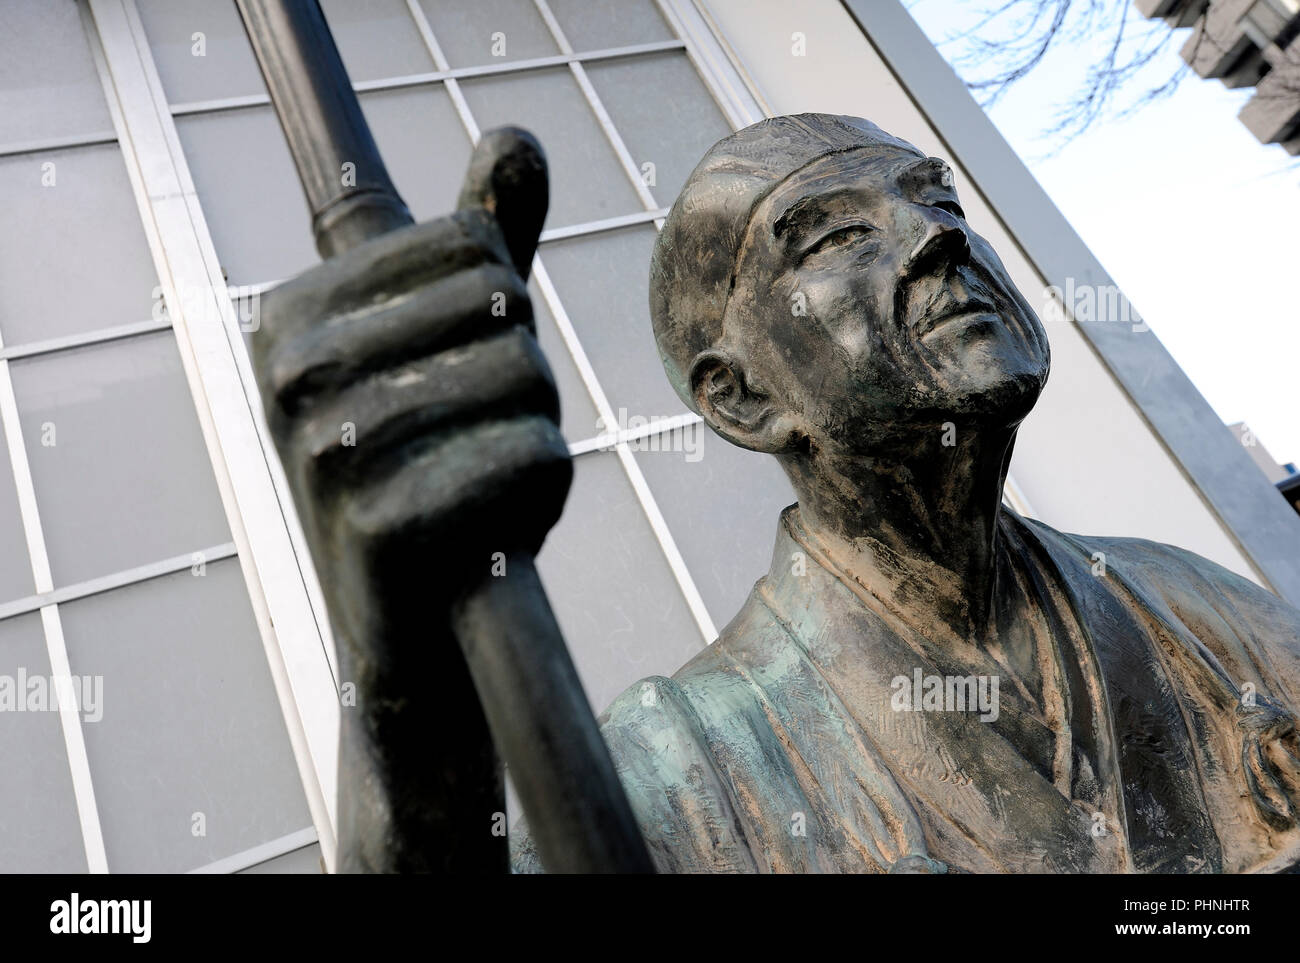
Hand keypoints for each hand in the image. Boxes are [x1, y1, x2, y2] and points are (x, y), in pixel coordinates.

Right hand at [252, 128, 570, 640]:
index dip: (502, 315)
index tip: (456, 378)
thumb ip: (484, 240)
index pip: (476, 245)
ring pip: (526, 377)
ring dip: (536, 435)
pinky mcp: (379, 527)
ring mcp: (326, 449)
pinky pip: (532, 456)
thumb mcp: (455, 345)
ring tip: (482, 487)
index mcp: (296, 312)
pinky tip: (494, 530)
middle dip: (524, 377)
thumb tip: (515, 137)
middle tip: (473, 442)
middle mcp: (293, 370)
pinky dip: (542, 491)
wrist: (415, 629)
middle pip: (504, 304)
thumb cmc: (438, 473)